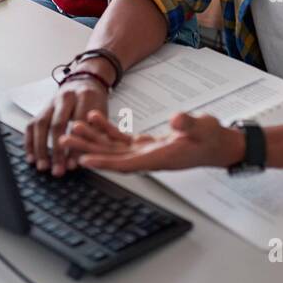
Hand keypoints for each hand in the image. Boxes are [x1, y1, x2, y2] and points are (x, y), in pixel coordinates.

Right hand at [24, 71, 111, 176]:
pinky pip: (31, 125)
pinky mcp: (42, 108)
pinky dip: (30, 142)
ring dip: (40, 148)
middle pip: (57, 124)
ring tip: (43, 167)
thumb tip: (91, 158)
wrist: (84, 82)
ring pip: (41, 124)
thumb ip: (98, 133)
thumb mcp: (103, 114)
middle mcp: (66, 97)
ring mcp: (51, 102)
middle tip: (58, 170)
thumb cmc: (94, 102)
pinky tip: (32, 158)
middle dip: (57, 150)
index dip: (75, 146)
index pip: (78, 124)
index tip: (73, 165)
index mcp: (85, 97)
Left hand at [58, 110, 243, 172]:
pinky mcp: (146, 145)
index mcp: (158, 158)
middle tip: (64, 141)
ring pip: (112, 148)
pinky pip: (121, 139)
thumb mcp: (203, 128)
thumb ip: (189, 124)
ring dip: (92, 140)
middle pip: (111, 157)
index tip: (83, 161)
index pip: (125, 163)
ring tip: (72, 128)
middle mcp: (147, 158)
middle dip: (87, 150)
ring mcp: (145, 152)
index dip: (103, 163)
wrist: (218, 145)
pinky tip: (94, 119)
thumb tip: (177, 119)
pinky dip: (106, 130)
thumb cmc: (211, 138)